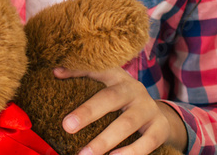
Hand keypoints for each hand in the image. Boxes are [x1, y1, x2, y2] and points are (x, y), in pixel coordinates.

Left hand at [56, 66, 186, 154]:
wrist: (160, 114)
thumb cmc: (122, 98)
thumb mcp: (106, 83)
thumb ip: (82, 75)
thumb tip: (56, 72)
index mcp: (117, 77)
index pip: (98, 69)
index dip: (78, 70)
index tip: (56, 74)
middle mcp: (134, 90)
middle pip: (110, 98)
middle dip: (88, 112)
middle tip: (67, 127)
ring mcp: (149, 109)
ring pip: (127, 123)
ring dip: (105, 140)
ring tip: (86, 153)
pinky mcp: (160, 128)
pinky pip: (148, 141)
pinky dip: (131, 151)